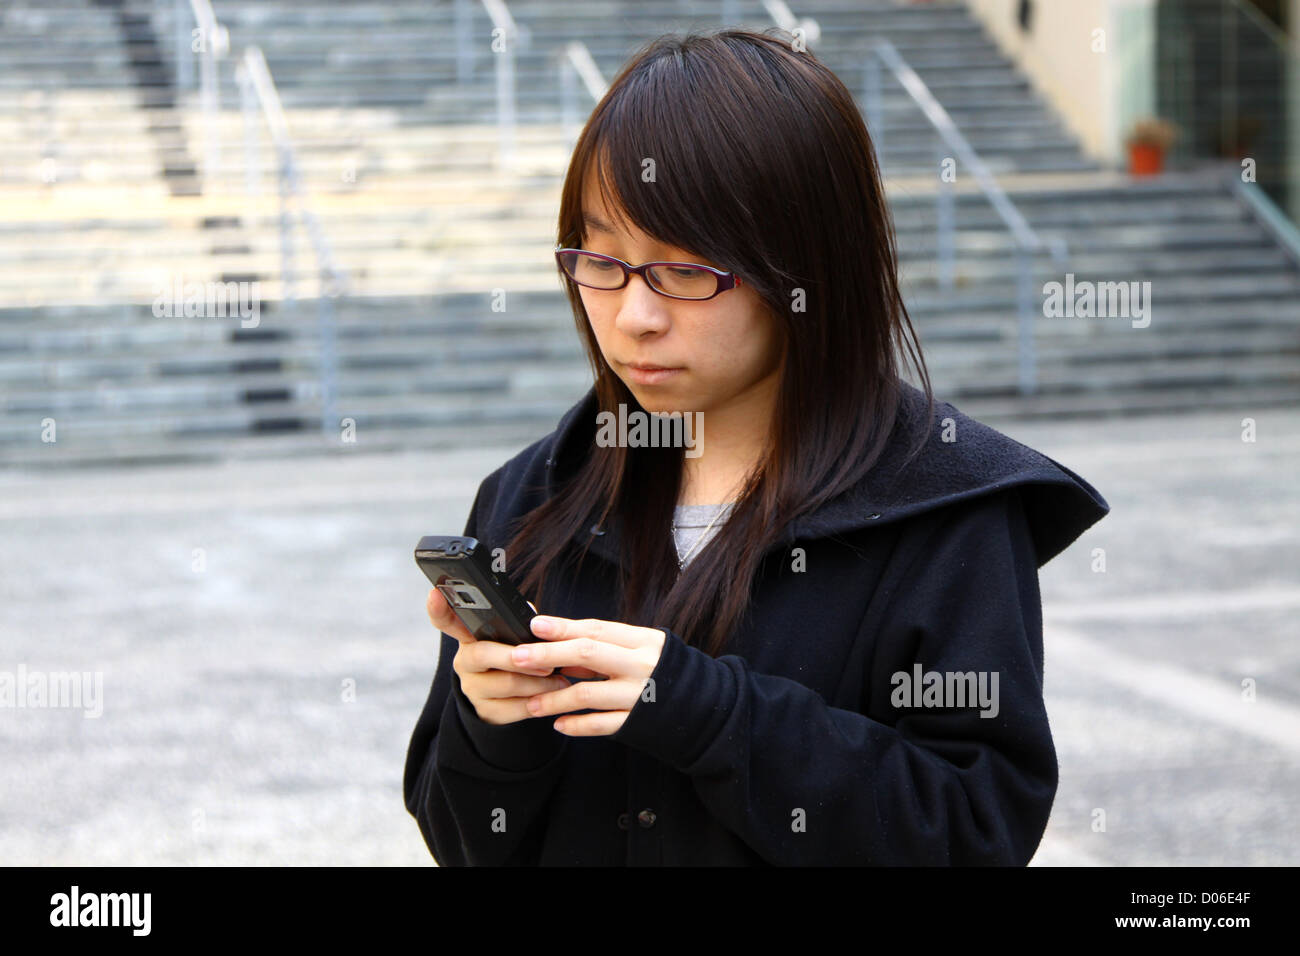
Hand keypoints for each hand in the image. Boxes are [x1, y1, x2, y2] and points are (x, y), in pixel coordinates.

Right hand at [426, 588, 568, 725]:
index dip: (438, 608)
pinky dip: (537, 702)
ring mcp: (472, 688)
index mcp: (469, 636)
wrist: (506, 698)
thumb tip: (533, 617)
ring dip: (538, 683)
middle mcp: (464, 661)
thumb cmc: (513, 655)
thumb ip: (518, 623)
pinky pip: (514, 708)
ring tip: (559, 680)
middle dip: (517, 658)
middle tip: (546, 663)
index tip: (435, 593)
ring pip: (507, 684)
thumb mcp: (511, 636)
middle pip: (483, 654)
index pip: (445, 620)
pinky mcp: (485, 711)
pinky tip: (552, 696)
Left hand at [511, 615, 667, 735]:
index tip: (535, 625)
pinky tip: (559, 724)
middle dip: (549, 655)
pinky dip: (578, 726)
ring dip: (554, 698)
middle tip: (518, 657)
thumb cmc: (666, 672)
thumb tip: (562, 646)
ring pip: (588, 694)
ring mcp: (639, 696)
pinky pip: (602, 725)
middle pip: (588, 654)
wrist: (707, 706)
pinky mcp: (638, 723)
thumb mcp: (643, 650)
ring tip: (530, 703)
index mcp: (643, 642)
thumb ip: (607, 647)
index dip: (564, 627)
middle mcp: (642, 666)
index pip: (597, 630)